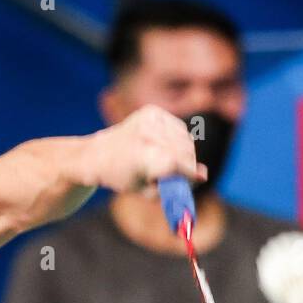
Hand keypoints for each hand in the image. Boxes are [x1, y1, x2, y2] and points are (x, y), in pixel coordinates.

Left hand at [82, 105, 206, 195]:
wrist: (98, 154)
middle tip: (182, 175)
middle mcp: (146, 133)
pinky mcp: (151, 111)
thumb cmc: (123, 177)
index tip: (198, 179)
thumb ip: (176, 185)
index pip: (178, 163)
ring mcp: (149, 119)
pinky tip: (164, 146)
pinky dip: (178, 139)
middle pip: (185, 150)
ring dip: (184, 152)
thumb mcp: (147, 190)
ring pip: (185, 138)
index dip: (190, 172)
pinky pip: (179, 128)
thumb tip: (204, 175)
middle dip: (188, 164)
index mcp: (142, 156)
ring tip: (168, 162)